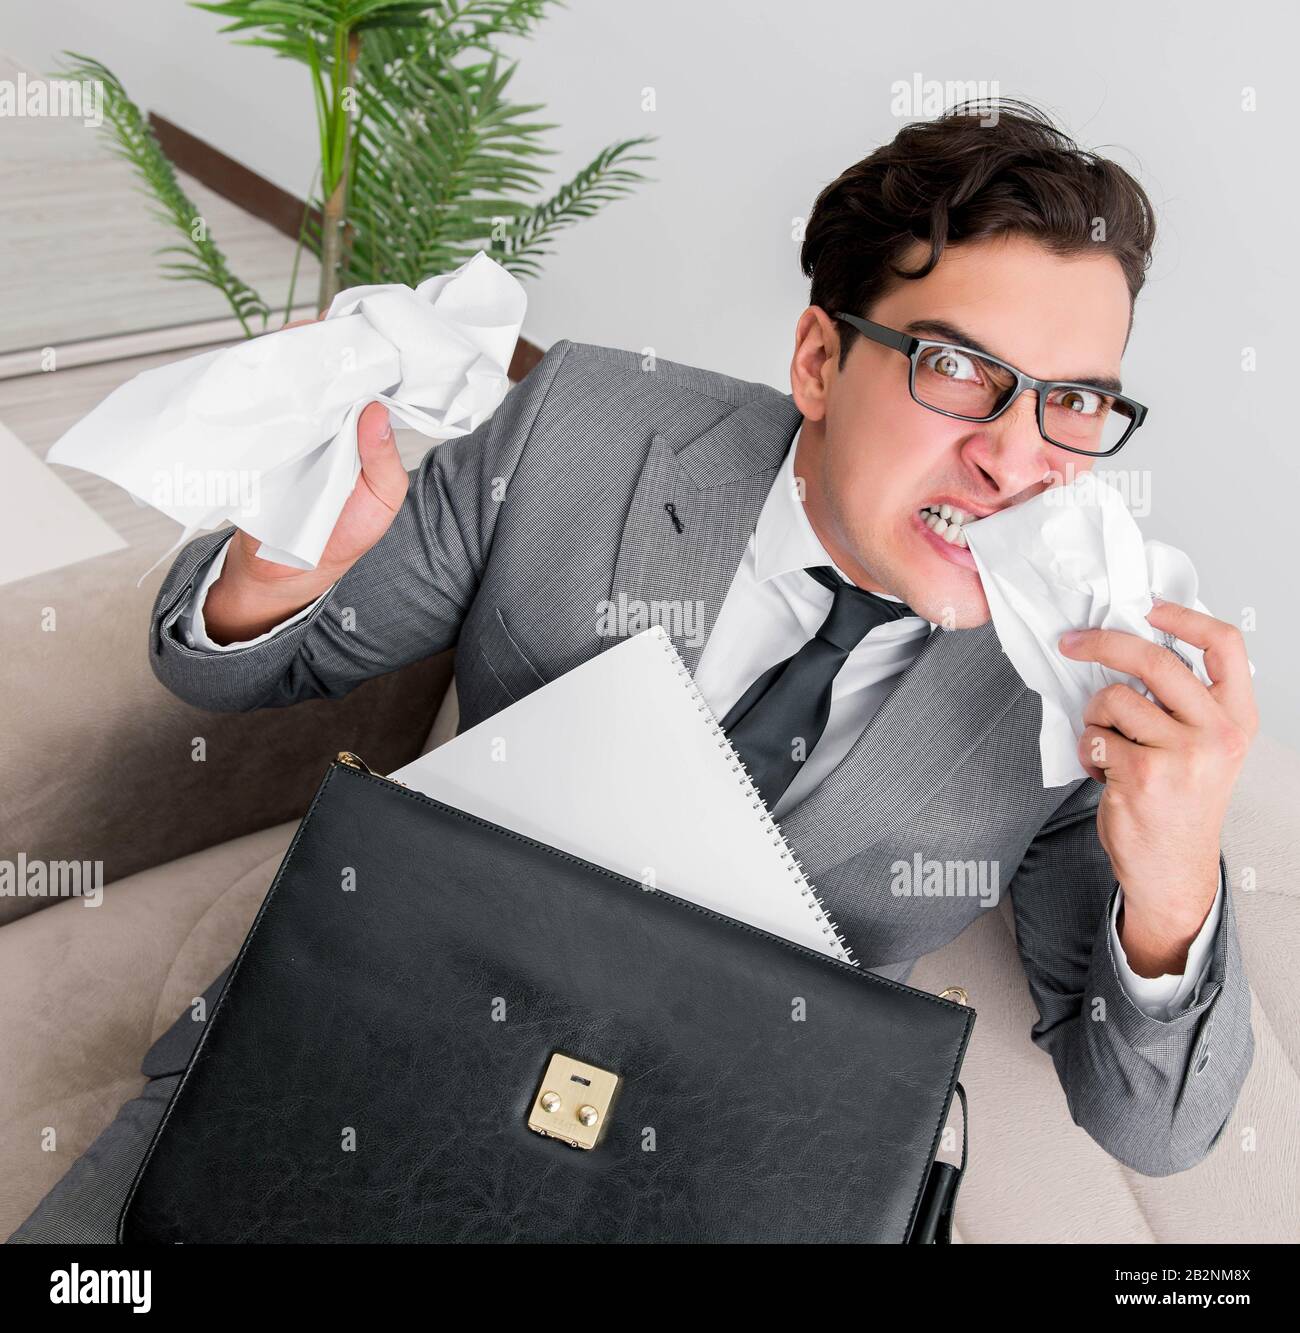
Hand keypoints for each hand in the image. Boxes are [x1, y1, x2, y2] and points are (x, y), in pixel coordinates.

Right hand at [203, 317, 408, 643]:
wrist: (285, 570)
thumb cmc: (344, 534)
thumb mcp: (382, 500)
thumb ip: (384, 460)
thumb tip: (377, 410)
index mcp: (359, 430)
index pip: (363, 379)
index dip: (364, 352)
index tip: (363, 328)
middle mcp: (325, 421)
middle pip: (323, 368)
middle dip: (322, 343)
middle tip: (323, 326)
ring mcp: (288, 425)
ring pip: (287, 377)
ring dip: (287, 355)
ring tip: (294, 340)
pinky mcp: (254, 436)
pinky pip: (254, 400)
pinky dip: (254, 381)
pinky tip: (260, 367)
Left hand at [1058, 601, 1256, 975]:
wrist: (1173, 867)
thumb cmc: (1181, 803)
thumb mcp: (1204, 747)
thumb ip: (1182, 702)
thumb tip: (1128, 648)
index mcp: (1236, 717)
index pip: (1225, 646)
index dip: (1184, 617)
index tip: (1149, 608)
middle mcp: (1216, 732)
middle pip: (1154, 659)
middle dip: (1102, 644)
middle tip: (1074, 643)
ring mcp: (1181, 753)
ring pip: (1113, 699)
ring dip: (1095, 718)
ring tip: (1109, 745)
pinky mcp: (1142, 773)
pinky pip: (1095, 736)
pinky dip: (1088, 750)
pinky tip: (1105, 772)